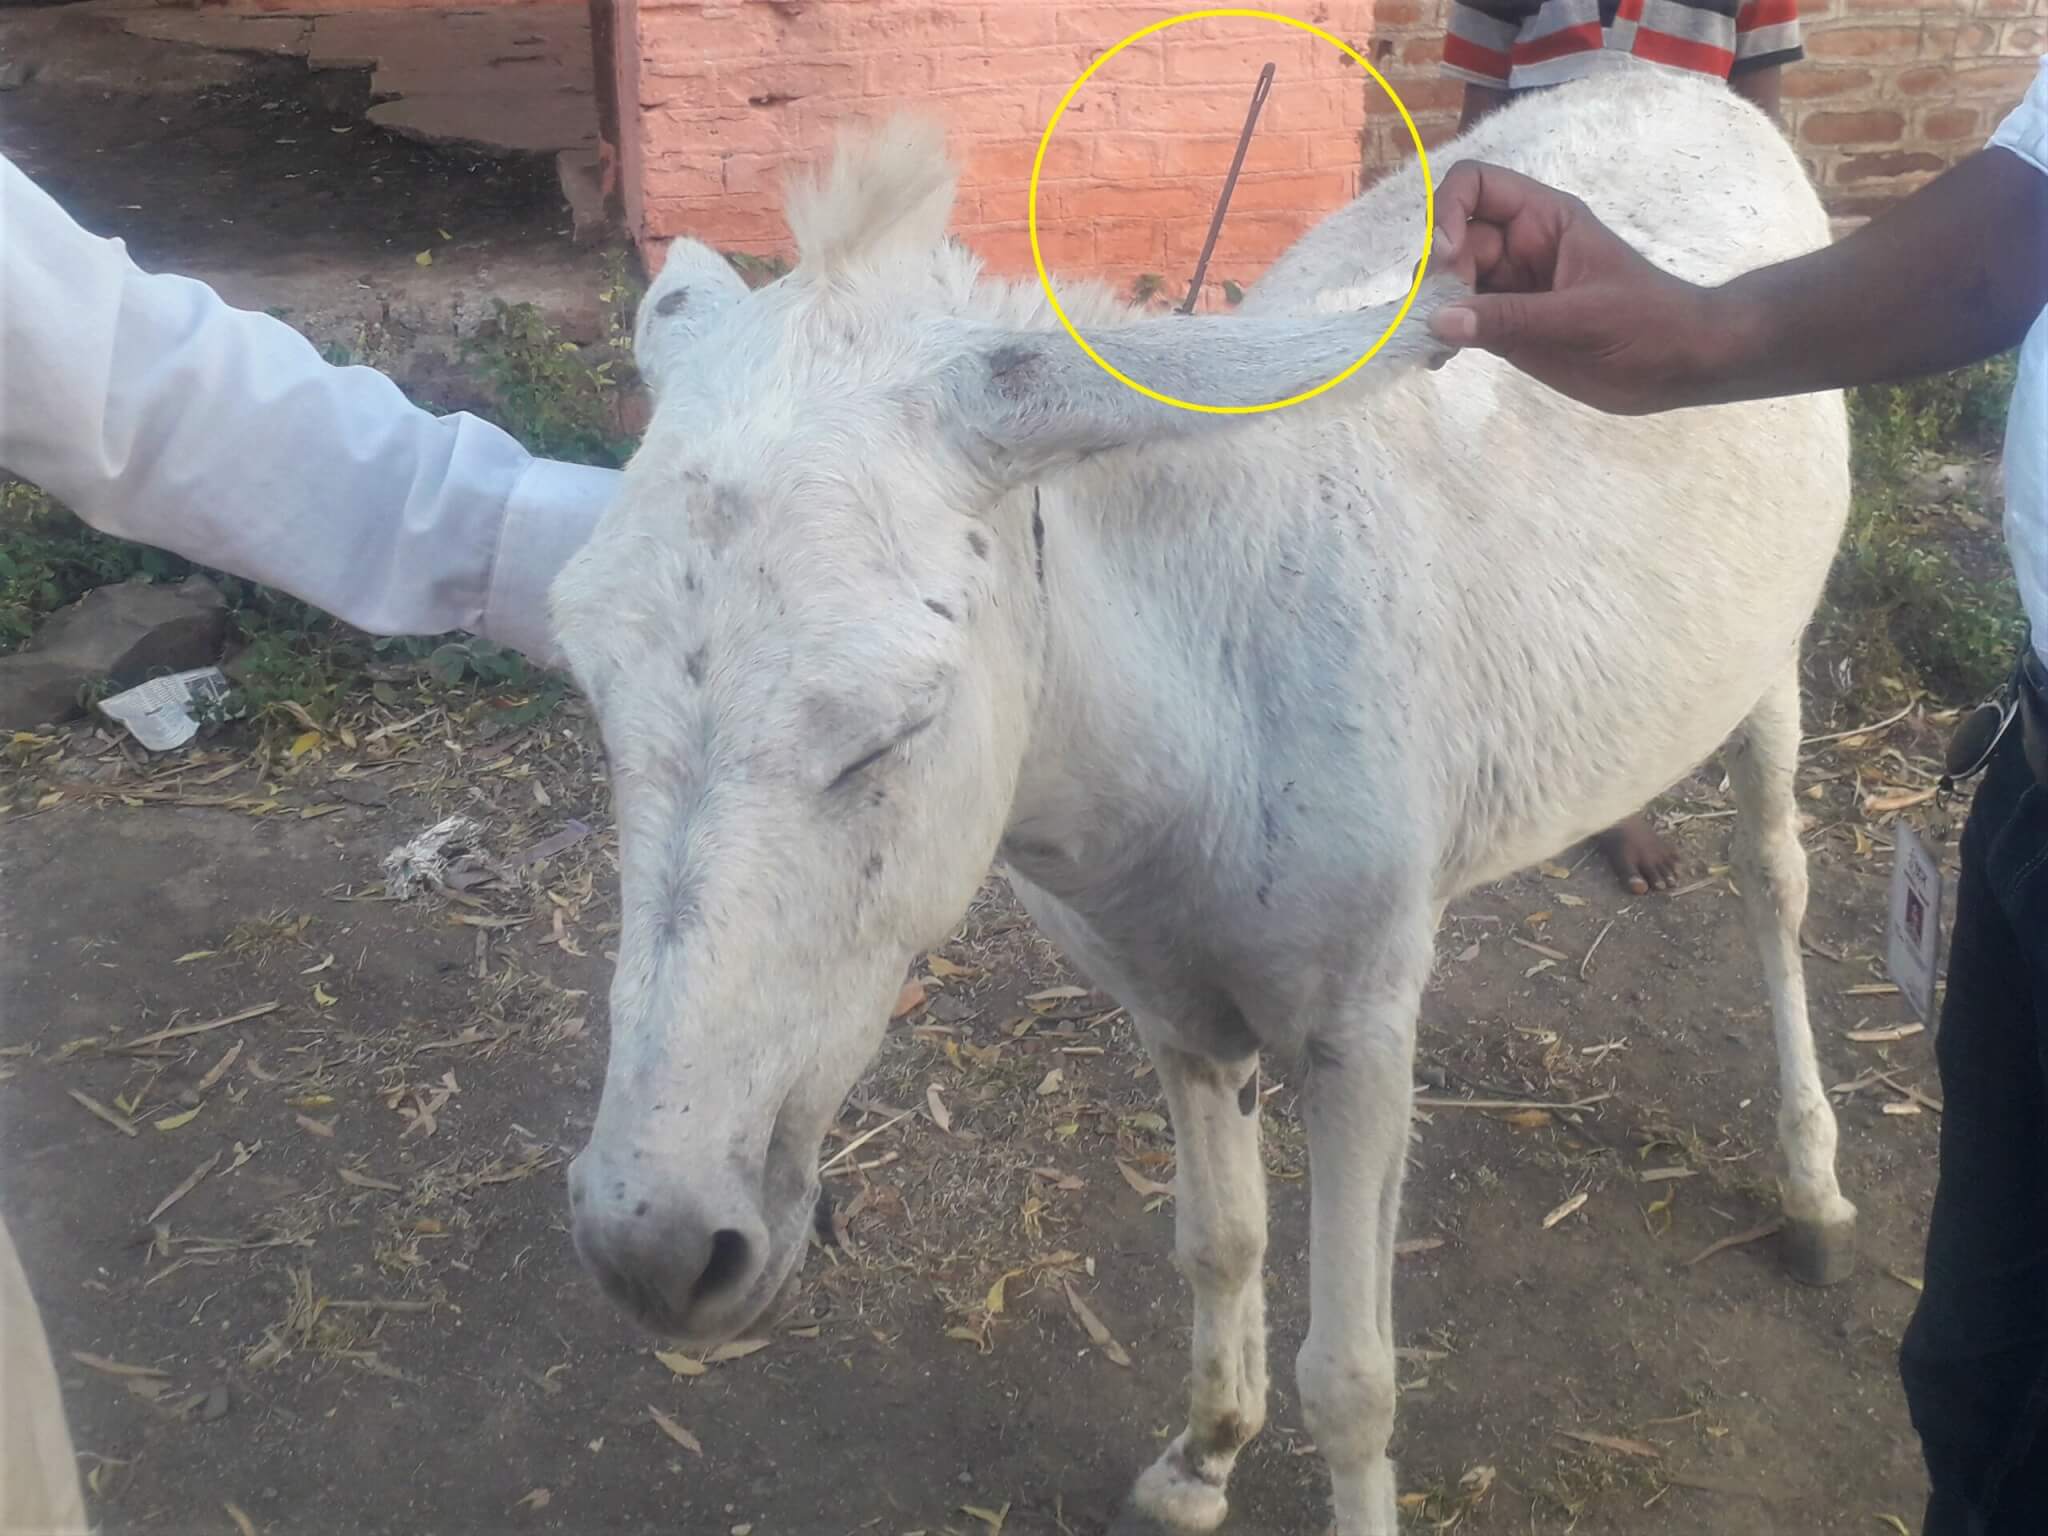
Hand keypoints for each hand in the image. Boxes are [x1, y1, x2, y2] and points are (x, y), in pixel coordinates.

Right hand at [1425, 160, 1733, 414]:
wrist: (1681, 366)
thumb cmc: (1648, 324)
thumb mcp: (1581, 318)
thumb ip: (1510, 319)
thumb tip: (1437, 321)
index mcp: (1544, 219)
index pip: (1476, 186)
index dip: (1448, 212)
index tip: (1446, 260)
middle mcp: (1520, 246)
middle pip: (1454, 239)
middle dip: (1438, 274)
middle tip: (1440, 318)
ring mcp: (1512, 287)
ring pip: (1451, 283)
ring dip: (1432, 308)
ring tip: (1433, 345)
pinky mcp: (1508, 326)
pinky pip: (1462, 321)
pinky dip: (1444, 336)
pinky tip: (1438, 359)